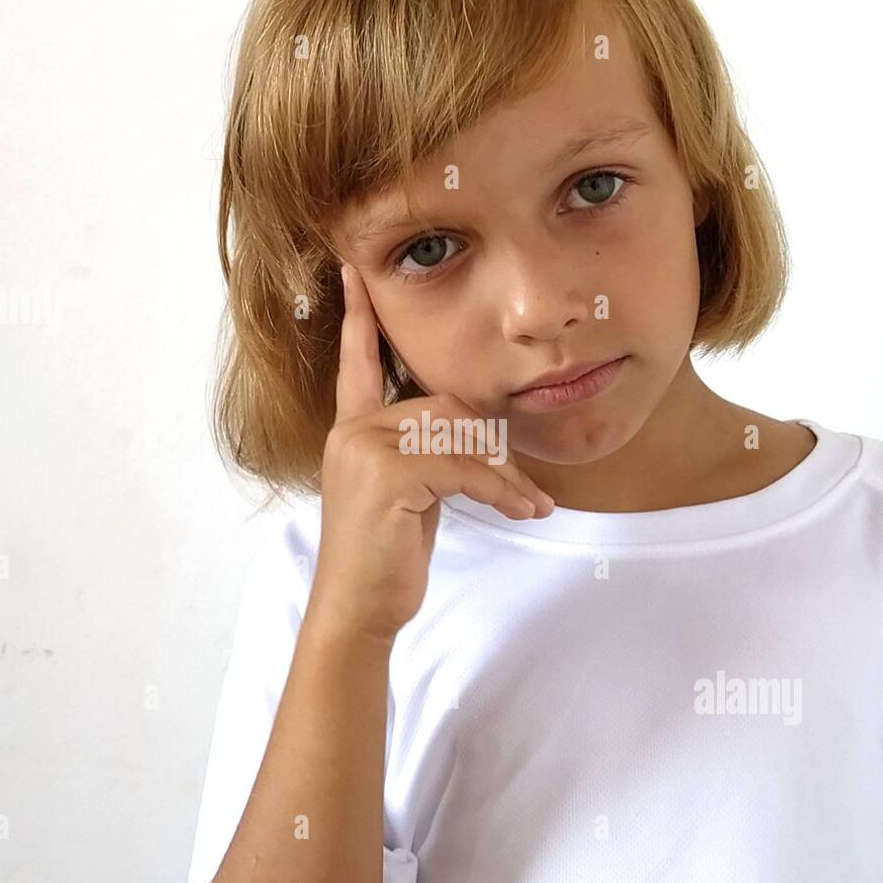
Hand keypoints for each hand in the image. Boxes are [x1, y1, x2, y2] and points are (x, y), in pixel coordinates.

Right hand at [309, 263, 553, 642]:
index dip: (358, 319)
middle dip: (493, 446)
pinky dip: (500, 489)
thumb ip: (427, 455)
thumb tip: (480, 440)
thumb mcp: (408, 496)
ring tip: (529, 504)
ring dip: (504, 472)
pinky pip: (462, 467)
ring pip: (458, 435)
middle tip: (522, 487)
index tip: (354, 273)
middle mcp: (353, 432)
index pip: (356, 364)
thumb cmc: (385, 558)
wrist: (359, 609)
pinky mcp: (386, 474)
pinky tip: (520, 510)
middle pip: (445, 405)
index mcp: (354, 432)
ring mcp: (364, 450)